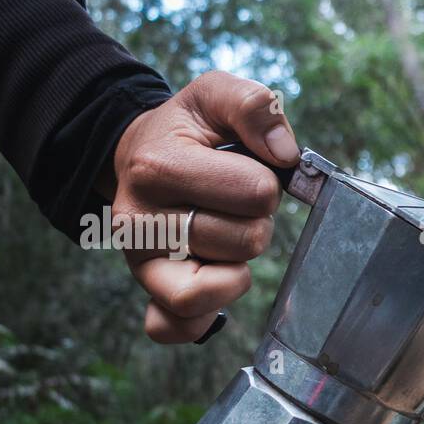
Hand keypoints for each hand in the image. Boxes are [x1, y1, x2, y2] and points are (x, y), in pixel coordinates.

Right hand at [100, 71, 298, 342]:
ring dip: (240, 261)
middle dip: (255, 221)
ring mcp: (140, 262)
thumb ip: (254, 106)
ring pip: (222, 286)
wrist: (138, 154)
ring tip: (223, 232)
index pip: (255, 192)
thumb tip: (286, 153)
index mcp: (157, 167)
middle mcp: (140, 220)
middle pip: (246, 241)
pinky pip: (175, 327)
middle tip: (230, 204)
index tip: (241, 171)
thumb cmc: (187, 131)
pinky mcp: (147, 292)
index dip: (265, 182)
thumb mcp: (214, 96)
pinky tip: (215, 288)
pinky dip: (203, 318)